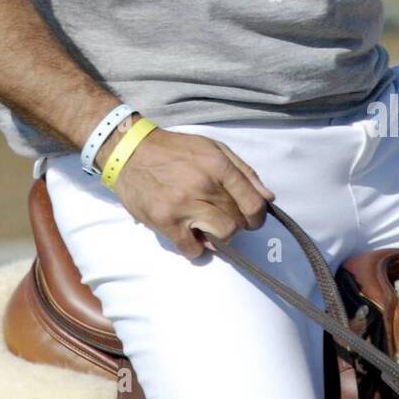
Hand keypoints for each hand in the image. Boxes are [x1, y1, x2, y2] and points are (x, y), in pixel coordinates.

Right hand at [103, 128, 274, 259]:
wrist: (130, 151)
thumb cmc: (175, 150)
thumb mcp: (213, 148)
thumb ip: (243, 171)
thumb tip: (268, 198)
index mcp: (217, 165)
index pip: (253, 203)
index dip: (258, 217)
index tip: (252, 219)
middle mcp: (203, 185)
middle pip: (239, 220)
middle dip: (237, 222)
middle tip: (223, 216)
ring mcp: (183, 205)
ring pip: (222, 235)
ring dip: (220, 236)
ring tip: (208, 225)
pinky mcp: (165, 221)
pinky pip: (193, 250)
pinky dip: (196, 248)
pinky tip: (191, 235)